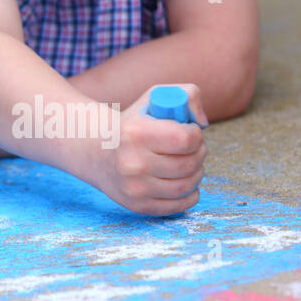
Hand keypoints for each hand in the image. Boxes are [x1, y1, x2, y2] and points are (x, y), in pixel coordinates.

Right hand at [90, 83, 207, 215]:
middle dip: (199, 153)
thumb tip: (202, 122)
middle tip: (192, 148)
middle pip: (189, 164)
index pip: (185, 139)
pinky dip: (190, 194)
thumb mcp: (155, 98)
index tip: (190, 131)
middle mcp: (134, 163)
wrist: (97, 151)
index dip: (196, 134)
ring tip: (188, 162)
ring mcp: (135, 188)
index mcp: (137, 133)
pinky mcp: (139, 205)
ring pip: (187, 185)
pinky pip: (180, 205)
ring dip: (196, 173)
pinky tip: (184, 182)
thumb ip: (187, 95)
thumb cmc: (134, 124)